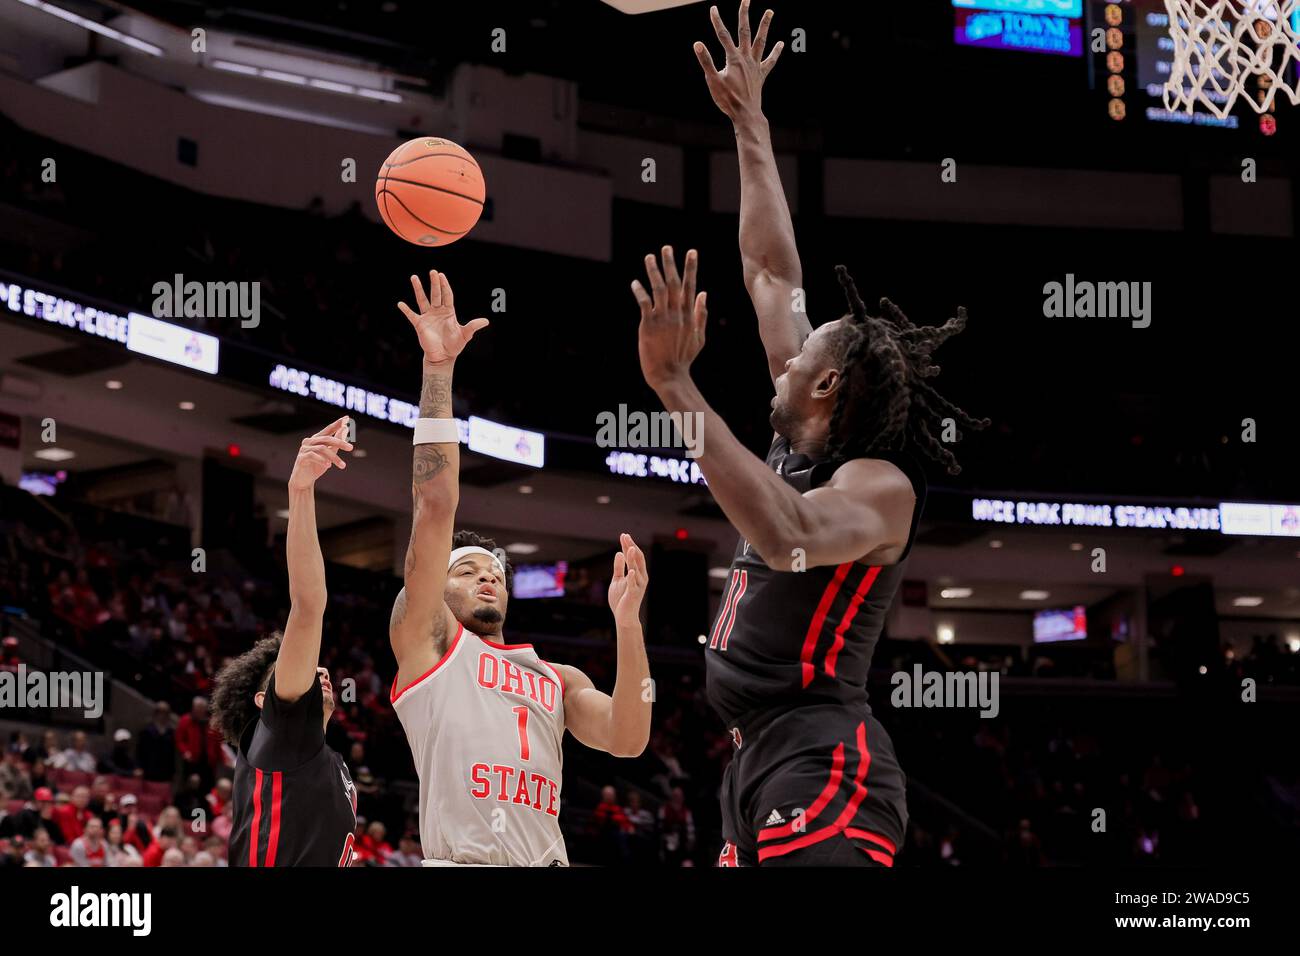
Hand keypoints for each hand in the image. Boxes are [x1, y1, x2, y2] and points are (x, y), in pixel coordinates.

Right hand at [288, 417, 353, 490]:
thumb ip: (337, 443)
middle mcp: (309, 441)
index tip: (347, 418)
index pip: (328, 429)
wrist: (304, 481)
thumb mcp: (330, 455)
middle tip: (351, 448)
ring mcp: (304, 449)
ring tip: (342, 465)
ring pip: (322, 448)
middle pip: (327, 439)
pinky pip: (313, 456)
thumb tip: (345, 429)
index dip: (337, 424)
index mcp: (316, 439)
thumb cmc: (317, 466)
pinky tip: (328, 466)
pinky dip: (322, 460)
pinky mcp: (301, 458)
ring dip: (334, 457)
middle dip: (340, 442)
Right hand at [397, 270, 488, 365]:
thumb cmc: (454, 345)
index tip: (442, 275)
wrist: (443, 357)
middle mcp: (437, 311)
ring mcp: (428, 317)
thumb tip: (486, 321)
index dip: (445, 285)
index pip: (447, 295)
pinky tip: (401, 304)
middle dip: (434, 283)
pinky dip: (406, 310)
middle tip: (433, 271)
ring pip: (422, 300)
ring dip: (418, 289)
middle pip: (436, 294)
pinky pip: (412, 316)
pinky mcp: (420, 325)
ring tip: (414, 277)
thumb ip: (473, 327)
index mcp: (449, 311)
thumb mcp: (465, 335)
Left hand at [607, 533, 647, 627]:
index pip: (634, 556)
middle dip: (631, 547)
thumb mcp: (617, 579)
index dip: (628, 545)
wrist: (624, 616)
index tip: (624, 535)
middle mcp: (641, 577)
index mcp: (637, 573)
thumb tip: (619, 552)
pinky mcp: (634, 594)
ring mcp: (638, 585)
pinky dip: (632, 577)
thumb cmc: (621, 598)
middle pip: (638, 559)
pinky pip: (633, 584)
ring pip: (636, 569)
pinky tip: (630, 570)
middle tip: (625, 536)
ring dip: (633, 558)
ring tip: (630, 548)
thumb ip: (619, 567)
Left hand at [631, 246, 706, 390]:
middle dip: (671, 264)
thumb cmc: (684, 358)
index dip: (691, 268)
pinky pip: (644, 304)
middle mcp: (677, 314)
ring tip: (649, 256)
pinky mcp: (649, 326)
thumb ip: (702, 314)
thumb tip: (704, 293)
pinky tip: (635, 283)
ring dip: (654, 271)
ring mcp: (663, 319)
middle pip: (675, 283)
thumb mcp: (699, 337)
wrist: (670, 376)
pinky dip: (640, 292)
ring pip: (659, 289)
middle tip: (667, 247)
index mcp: (689, 315)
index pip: (691, 286)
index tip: (691, 252)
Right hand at [694, 2, 782, 123]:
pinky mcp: (761, 74)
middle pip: (744, 31)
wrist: (746, 114)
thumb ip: (706, 61)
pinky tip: (781, 43)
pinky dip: (775, 52)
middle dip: (744, 14)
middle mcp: (746, 58)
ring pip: (761, 41)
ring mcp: (755, 65)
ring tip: (770, 12)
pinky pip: (770, 61)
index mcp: (733, 59)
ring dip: (765, 26)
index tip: (713, 8)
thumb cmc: (728, 100)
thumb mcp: (713, 81)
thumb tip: (697, 44)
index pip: (723, 35)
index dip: (717, 21)